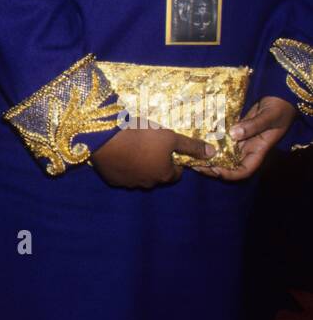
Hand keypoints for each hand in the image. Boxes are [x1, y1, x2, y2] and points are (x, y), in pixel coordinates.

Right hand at [92, 123, 214, 188]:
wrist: (106, 138)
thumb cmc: (142, 136)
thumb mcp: (170, 136)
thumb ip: (191, 146)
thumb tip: (213, 153)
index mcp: (164, 174)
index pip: (176, 174)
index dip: (174, 161)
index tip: (168, 149)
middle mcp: (148, 183)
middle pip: (157, 175)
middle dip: (156, 164)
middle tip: (150, 145)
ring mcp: (129, 183)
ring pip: (139, 176)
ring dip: (139, 166)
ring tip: (133, 147)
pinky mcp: (112, 180)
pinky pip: (122, 175)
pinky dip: (123, 167)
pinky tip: (119, 153)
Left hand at [191, 97, 295, 181]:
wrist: (279, 95)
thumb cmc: (280, 108)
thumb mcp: (269, 116)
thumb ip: (253, 125)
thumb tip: (234, 134)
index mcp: (258, 150)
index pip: (244, 170)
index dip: (229, 174)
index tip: (215, 170)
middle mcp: (247, 148)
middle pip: (229, 164)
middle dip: (212, 167)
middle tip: (194, 163)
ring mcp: (240, 139)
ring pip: (223, 151)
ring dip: (208, 153)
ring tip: (191, 152)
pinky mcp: (234, 128)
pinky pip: (221, 137)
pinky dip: (211, 139)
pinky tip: (197, 136)